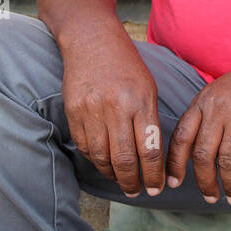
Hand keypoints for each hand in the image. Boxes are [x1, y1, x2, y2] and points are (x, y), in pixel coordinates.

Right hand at [61, 22, 164, 195]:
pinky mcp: (73, 110)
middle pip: (124, 159)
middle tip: (137, 192)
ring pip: (102, 157)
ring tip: (122, 181)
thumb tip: (152, 157)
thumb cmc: (126, 64)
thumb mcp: (148, 87)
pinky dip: (95, 159)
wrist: (91, 39)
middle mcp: (116, 107)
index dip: (154, 175)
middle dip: (133, 182)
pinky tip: (104, 163)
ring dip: (112, 174)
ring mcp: (91, 110)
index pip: (150, 150)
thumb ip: (149, 120)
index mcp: (140, 102)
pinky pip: (84, 145)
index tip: (157, 188)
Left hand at [165, 47, 230, 203]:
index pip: (181, 137)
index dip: (175, 164)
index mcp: (203, 101)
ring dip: (230, 184)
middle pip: (202, 155)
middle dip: (204, 182)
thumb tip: (193, 153)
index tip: (173, 183)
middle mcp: (219, 109)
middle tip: (209, 197)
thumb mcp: (221, 92)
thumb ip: (206, 116)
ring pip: (228, 161)